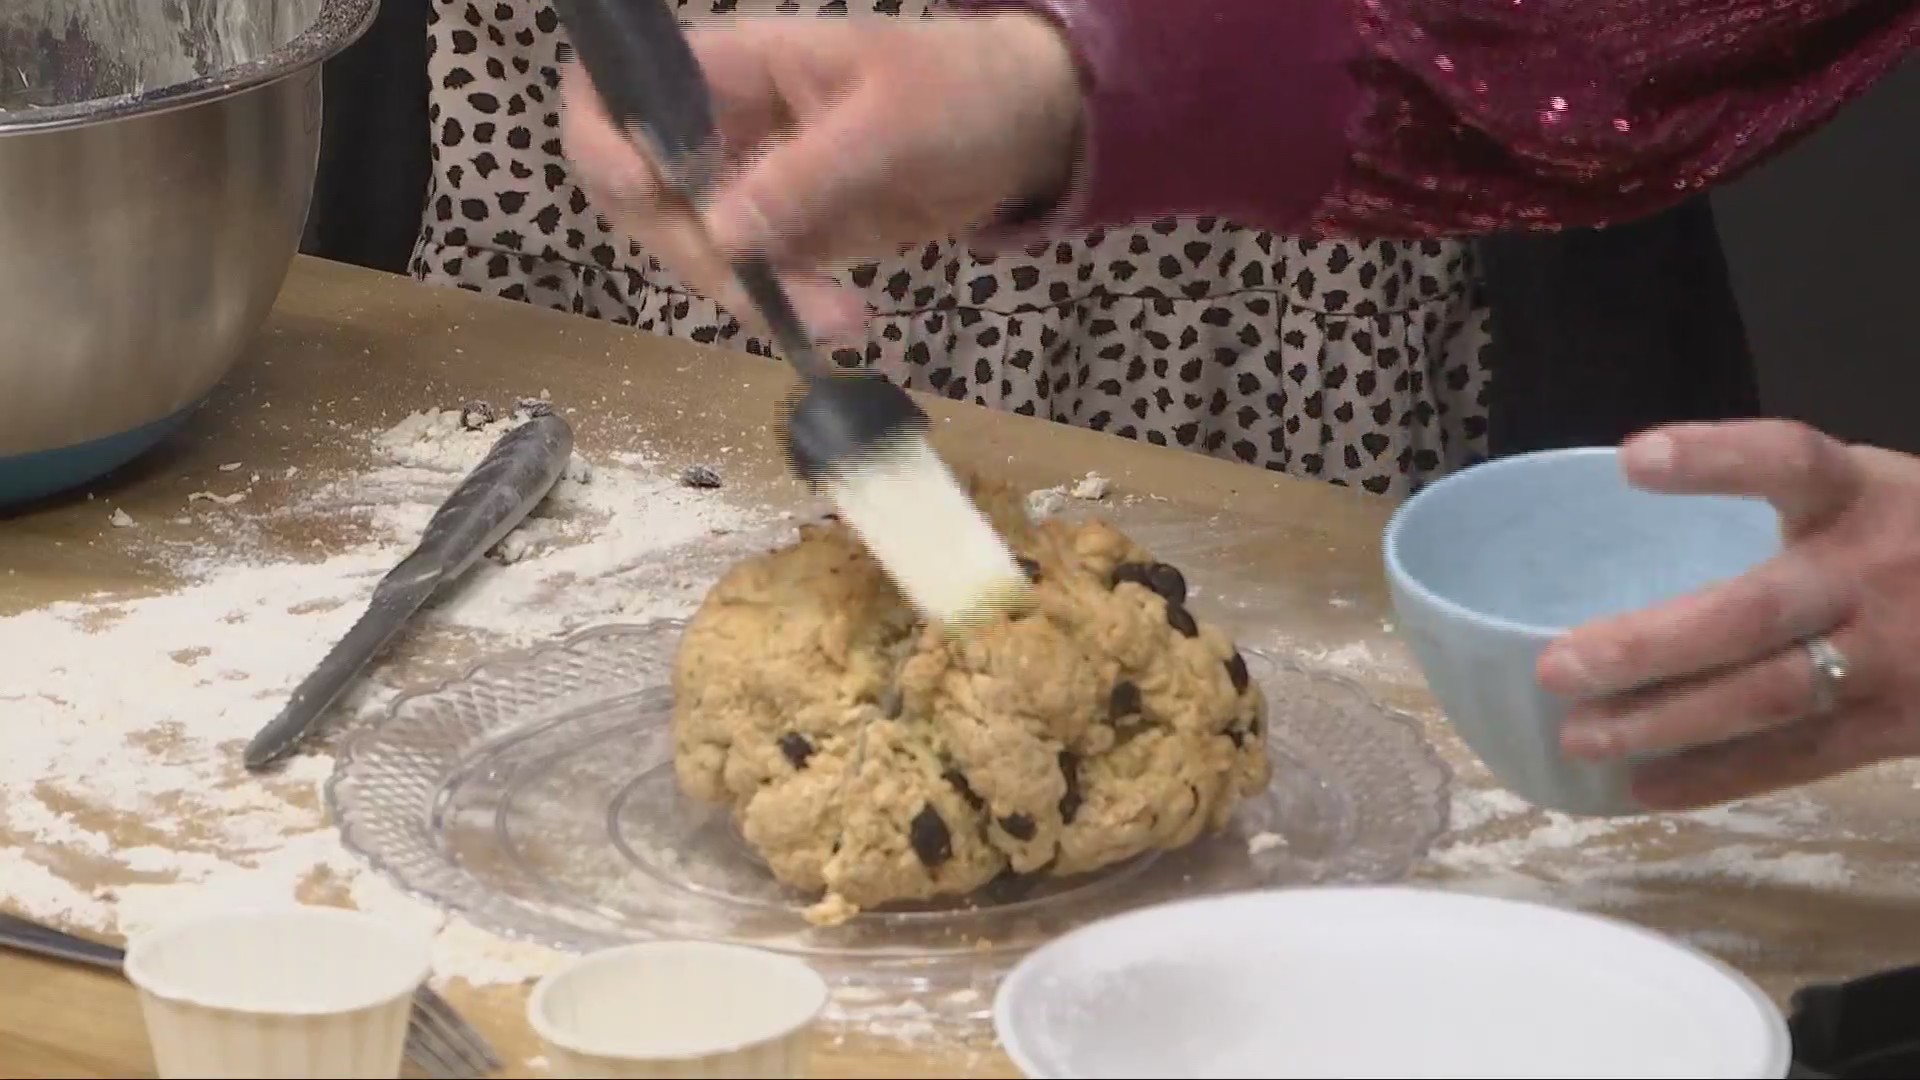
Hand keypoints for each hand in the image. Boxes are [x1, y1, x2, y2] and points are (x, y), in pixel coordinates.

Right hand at [556, 12, 1083, 341]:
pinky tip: (845, 324)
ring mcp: (750, 187)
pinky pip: (756, 282)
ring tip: (842, 320)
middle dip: (689, 251)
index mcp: (733, 67)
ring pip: (698, 252)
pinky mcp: (787, 237)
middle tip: (756, 287)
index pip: (616, 89)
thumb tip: (718, 234)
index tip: (646, 193)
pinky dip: (789, 311)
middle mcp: (723, 127)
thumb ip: (802, 175)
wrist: (1025, 129)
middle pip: (640, 194)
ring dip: (753, 296)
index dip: (601, 140)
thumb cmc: (960, 89)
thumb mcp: (889, 122)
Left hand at [1539, 419, 1919, 809]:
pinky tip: (1642, 786)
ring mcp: (1894, 657)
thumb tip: (1630, 489)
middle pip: (1753, 614)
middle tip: (1556, 668)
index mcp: (1862, 495)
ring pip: (1767, 697)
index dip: (1716, 460)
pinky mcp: (1902, 727)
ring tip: (1579, 737)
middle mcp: (1875, 575)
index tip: (1632, 462)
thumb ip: (1787, 498)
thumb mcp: (1869, 493)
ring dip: (1666, 723)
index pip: (1791, 463)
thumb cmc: (1918, 539)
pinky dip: (1718, 776)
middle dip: (1648, 647)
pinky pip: (1800, 758)